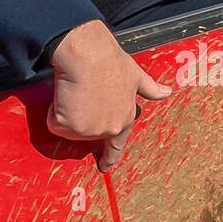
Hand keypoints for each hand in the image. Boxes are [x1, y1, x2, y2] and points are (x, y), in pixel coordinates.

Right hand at [47, 20, 171, 171]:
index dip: (110, 156)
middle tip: (81, 96)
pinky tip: (65, 94)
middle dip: (81, 117)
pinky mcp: (69, 127)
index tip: (104, 166)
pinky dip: (55, 110)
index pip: (117, 145)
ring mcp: (89, 130)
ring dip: (68, 111)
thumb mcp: (136, 75)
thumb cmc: (110, 62)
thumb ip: (150, 88)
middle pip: (87, 132)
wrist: (89, 55)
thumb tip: (167, 92)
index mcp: (125, 119)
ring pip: (69, 127)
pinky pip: (55, 122)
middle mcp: (109, 129)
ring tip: (76, 91)